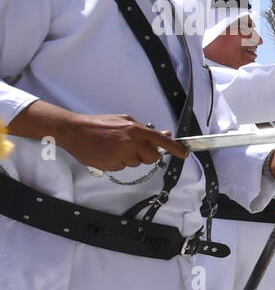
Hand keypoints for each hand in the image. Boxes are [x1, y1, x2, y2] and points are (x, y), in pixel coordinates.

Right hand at [11, 102, 189, 170]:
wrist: (74, 131)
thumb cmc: (99, 124)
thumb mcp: (125, 121)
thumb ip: (145, 130)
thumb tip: (165, 134)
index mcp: (136, 130)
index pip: (162, 141)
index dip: (176, 149)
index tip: (185, 154)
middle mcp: (131, 143)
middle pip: (151, 158)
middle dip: (146, 155)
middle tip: (133, 148)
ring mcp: (122, 155)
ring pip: (136, 163)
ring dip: (130, 158)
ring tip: (115, 147)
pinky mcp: (112, 165)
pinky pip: (122, 167)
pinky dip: (118, 162)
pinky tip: (108, 153)